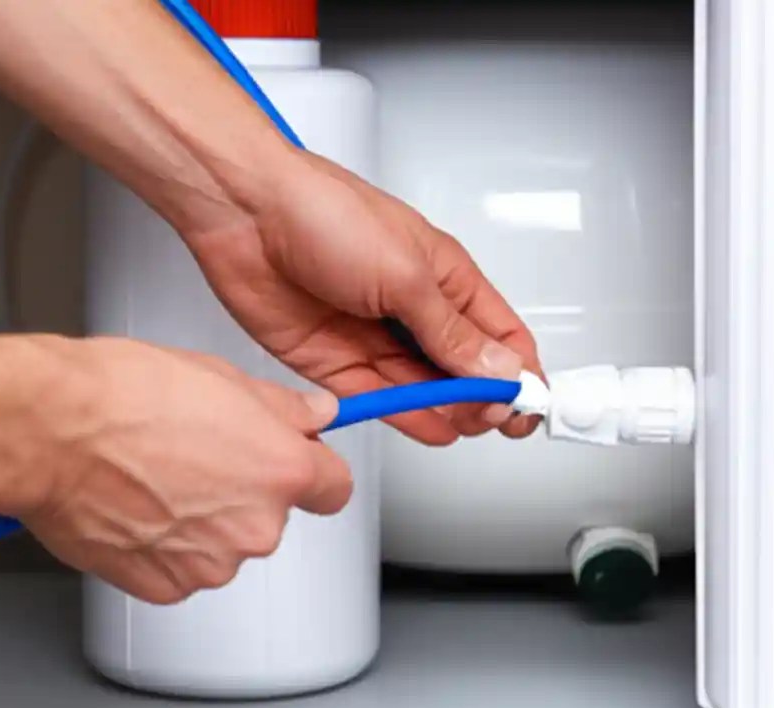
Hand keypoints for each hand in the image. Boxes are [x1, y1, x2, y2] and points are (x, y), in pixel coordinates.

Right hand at [16, 338, 349, 603]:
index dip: (313, 471)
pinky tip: (133, 505)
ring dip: (200, 520)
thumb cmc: (121, 396)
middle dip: (242, 490)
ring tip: (152, 476)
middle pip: (271, 515)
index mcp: (281, 471)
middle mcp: (255, 526)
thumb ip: (282, 407)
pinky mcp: (164, 586)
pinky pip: (178, 567)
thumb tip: (314, 415)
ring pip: (222, 543)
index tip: (297, 463)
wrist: (49, 431)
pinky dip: (161, 545)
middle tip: (193, 453)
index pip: (334, 488)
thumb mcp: (220, 375)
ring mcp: (210, 563)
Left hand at [180, 150, 543, 445]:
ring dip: (448, 410)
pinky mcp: (333, 361)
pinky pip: (379, 398)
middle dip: (485, 397)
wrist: (244, 212)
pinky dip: (406, 417)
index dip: (520, 372)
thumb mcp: (406, 274)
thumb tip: (499, 368)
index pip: (499, 334)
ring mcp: (373, 337)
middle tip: (490, 418)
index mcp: (442, 277)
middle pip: (464, 369)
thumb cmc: (324, 213)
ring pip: (424, 389)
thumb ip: (452, 332)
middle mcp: (412, 309)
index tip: (528, 404)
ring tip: (465, 424)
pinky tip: (430, 429)